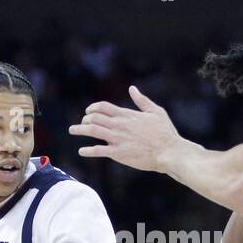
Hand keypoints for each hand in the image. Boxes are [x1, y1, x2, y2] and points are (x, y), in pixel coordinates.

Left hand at [69, 86, 184, 172]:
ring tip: (72, 130)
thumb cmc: (165, 132)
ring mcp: (117, 139)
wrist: (169, 151)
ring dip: (80, 130)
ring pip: (92, 131)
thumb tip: (132, 89)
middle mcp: (119, 125)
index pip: (103, 106)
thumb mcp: (156, 111)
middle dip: (85, 118)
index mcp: (127, 115)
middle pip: (94, 117)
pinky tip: (81, 151)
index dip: (93, 107)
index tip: (88, 111)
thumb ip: (142, 100)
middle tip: (81, 123)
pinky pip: (98, 151)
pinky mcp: (118, 153)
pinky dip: (88, 151)